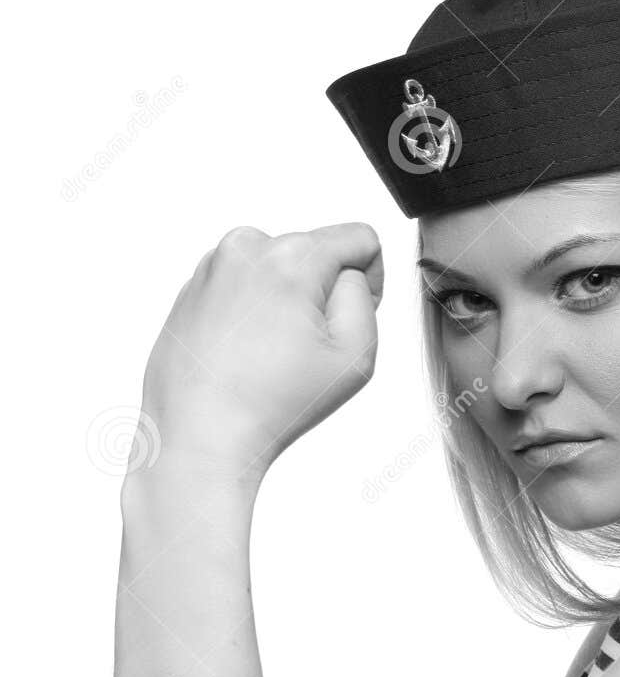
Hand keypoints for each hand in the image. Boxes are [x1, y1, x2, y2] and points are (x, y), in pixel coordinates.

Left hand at [138, 223, 382, 481]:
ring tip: (269, 355)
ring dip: (285, 305)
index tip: (343, 320)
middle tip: (302, 351)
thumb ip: (364, 296)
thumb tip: (347, 275)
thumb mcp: (356, 354)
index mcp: (290, 256)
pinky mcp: (191, 290)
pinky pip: (243, 289)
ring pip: (277, 271)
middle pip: (315, 254)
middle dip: (319, 296)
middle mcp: (245, 248)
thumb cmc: (268, 405)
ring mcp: (212, 268)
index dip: (371, 282)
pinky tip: (244, 357)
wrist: (199, 436)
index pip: (359, 239)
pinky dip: (252, 316)